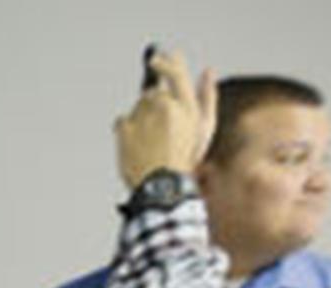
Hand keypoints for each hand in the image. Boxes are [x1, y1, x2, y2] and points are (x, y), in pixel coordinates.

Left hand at [115, 48, 214, 189]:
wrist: (162, 185)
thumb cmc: (184, 158)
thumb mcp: (204, 127)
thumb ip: (207, 96)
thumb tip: (208, 69)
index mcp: (186, 107)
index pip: (175, 74)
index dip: (167, 63)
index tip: (157, 58)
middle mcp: (165, 108)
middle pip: (152, 93)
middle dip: (152, 105)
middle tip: (157, 129)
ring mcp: (143, 117)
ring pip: (137, 107)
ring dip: (141, 118)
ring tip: (151, 142)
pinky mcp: (125, 128)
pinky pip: (122, 120)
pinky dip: (127, 130)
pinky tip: (137, 146)